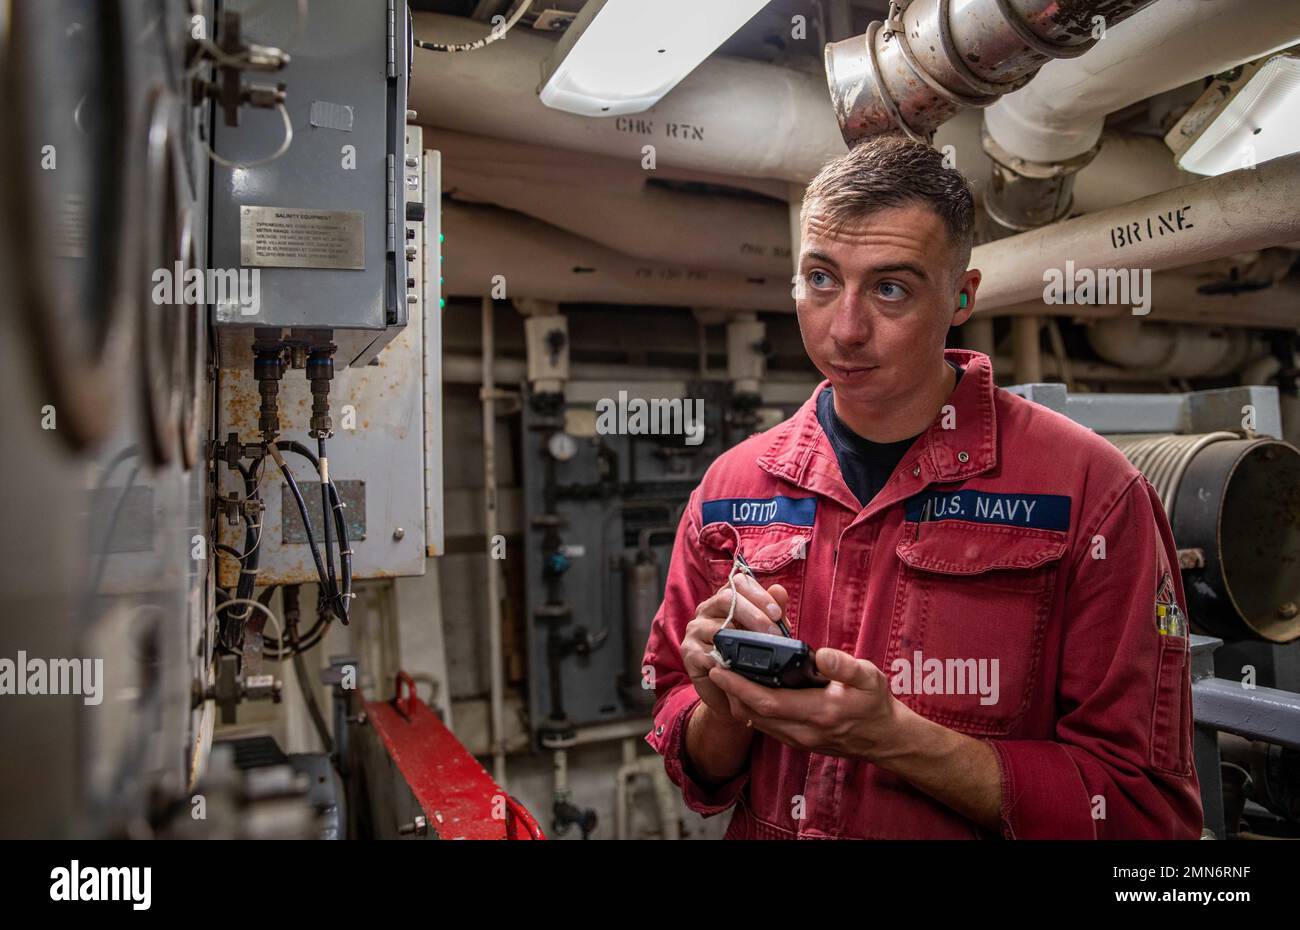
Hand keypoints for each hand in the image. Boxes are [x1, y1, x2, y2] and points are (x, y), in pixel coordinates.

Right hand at [681, 575, 788, 717]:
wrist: (729, 691)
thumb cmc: (746, 656)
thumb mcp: (765, 633)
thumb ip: (773, 612)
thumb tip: (779, 589)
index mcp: (726, 599)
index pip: (739, 582)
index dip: (759, 594)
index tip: (777, 614)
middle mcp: (707, 609)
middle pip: (726, 598)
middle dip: (754, 615)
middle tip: (774, 634)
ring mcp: (695, 629)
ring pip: (717, 626)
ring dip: (743, 640)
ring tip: (761, 652)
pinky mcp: (689, 652)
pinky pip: (707, 653)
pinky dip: (726, 661)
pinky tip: (739, 668)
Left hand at [709, 646, 902, 758]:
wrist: (885, 739)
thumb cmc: (876, 704)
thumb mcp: (870, 678)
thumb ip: (845, 666)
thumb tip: (821, 655)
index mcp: (818, 712)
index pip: (767, 701)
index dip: (738, 686)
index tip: (719, 668)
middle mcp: (802, 731)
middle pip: (752, 713)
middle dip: (728, 690)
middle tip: (713, 664)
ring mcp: (797, 739)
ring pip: (755, 721)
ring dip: (736, 699)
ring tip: (724, 673)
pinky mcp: (796, 741)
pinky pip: (764, 725)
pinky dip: (749, 708)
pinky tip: (745, 688)